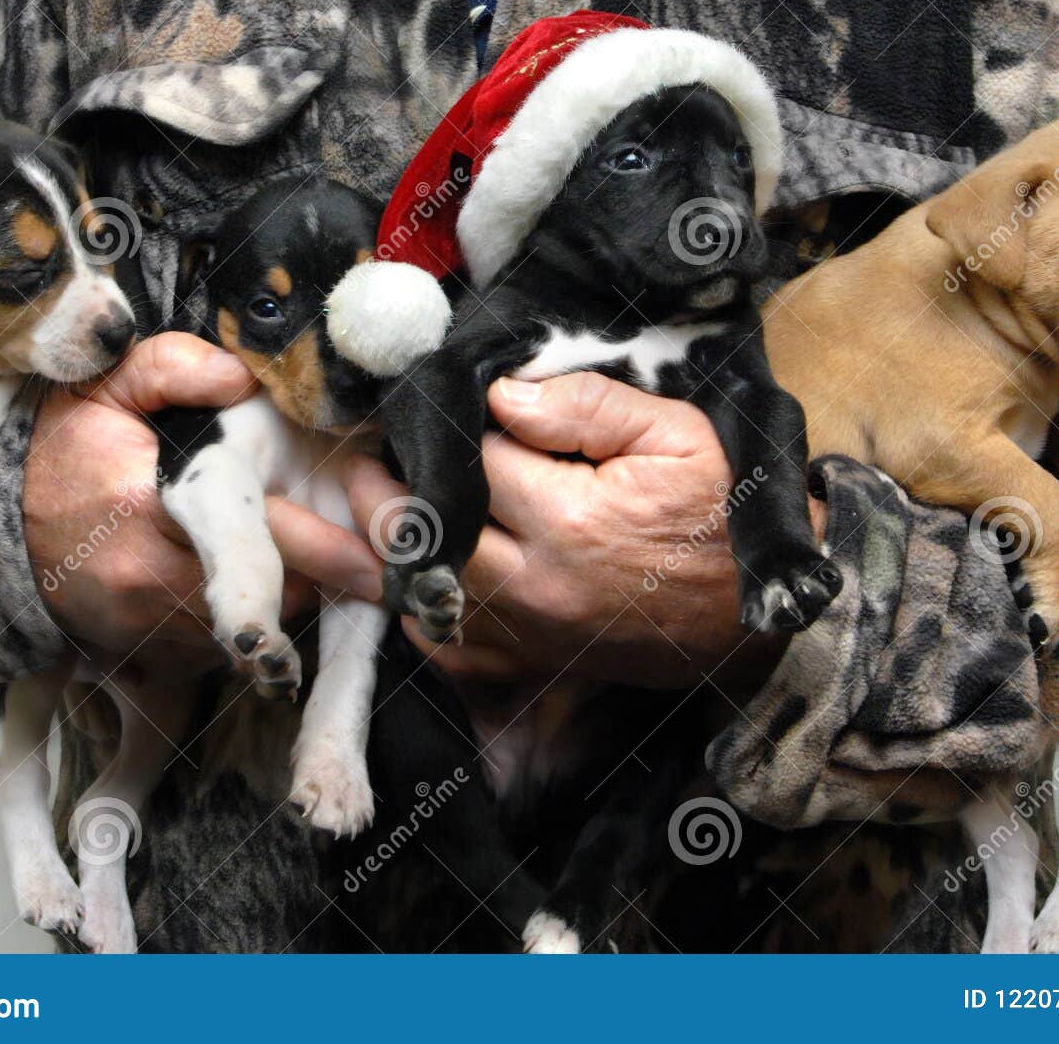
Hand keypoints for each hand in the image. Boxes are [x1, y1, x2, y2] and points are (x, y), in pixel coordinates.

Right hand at [23, 333, 383, 658]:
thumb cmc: (65, 452)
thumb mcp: (106, 385)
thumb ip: (174, 366)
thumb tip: (241, 374)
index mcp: (144, 510)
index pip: (250, 539)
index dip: (320, 548)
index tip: (375, 559)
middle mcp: (149, 583)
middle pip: (274, 592)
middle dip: (324, 568)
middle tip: (369, 549)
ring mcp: (153, 630)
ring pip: (262, 623)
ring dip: (295, 591)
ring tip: (309, 547)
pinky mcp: (159, 657)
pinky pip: (237, 642)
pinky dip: (262, 614)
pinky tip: (265, 577)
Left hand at [345, 372, 816, 687]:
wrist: (759, 614)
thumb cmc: (722, 513)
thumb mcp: (679, 435)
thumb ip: (586, 407)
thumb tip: (499, 394)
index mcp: (568, 520)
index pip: (467, 461)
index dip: (430, 425)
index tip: (400, 395)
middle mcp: (532, 586)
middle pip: (414, 533)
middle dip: (369, 484)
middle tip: (338, 445)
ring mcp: (526, 635)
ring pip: (410, 597)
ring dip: (354, 556)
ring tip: (299, 520)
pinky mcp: (529, 664)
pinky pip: (444, 651)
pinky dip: (402, 616)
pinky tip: (374, 584)